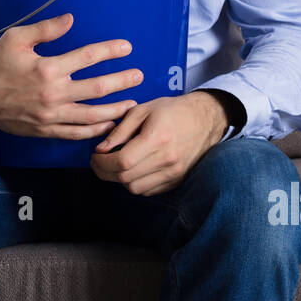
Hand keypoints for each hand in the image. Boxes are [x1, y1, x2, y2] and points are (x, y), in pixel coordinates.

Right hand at [0, 12, 144, 139]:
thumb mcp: (16, 39)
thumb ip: (45, 30)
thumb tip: (71, 19)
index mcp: (47, 68)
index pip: (86, 57)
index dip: (109, 51)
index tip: (126, 47)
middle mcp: (53, 94)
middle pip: (97, 88)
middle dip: (121, 81)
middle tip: (139, 76)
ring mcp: (51, 115)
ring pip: (91, 115)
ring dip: (115, 109)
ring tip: (132, 104)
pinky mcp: (46, 130)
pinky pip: (76, 133)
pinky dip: (95, 131)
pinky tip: (108, 125)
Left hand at [91, 91, 227, 195]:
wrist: (206, 119)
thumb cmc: (172, 110)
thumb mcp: (143, 110)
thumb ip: (120, 130)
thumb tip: (101, 149)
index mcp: (157, 138)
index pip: (122, 161)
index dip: (102, 163)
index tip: (95, 156)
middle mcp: (167, 159)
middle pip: (126, 178)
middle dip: (105, 172)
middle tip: (98, 162)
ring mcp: (174, 173)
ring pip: (135, 188)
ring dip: (119, 179)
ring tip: (115, 165)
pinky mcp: (177, 181)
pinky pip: (148, 191)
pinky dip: (135, 183)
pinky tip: (132, 170)